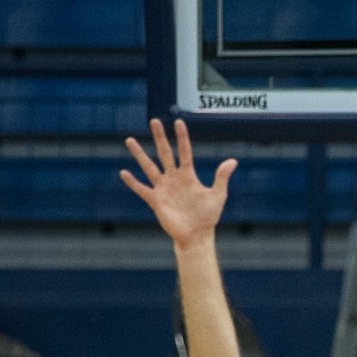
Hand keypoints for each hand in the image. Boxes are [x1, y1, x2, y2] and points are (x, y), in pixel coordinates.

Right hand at [120, 118, 236, 247]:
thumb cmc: (208, 217)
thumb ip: (222, 177)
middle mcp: (174, 178)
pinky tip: (123, 173)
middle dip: (160, 137)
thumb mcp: (218, 195)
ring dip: (140, 154)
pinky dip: (133, 182)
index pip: (184, 151)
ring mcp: (163, 188)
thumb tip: (233, 161)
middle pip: (165, 153)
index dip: (182, 137)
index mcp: (188, 175)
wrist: (197, 236)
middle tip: (154, 121)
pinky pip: (142, 189)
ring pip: (149, 167)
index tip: (178, 122)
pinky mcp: (156, 201)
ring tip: (130, 140)